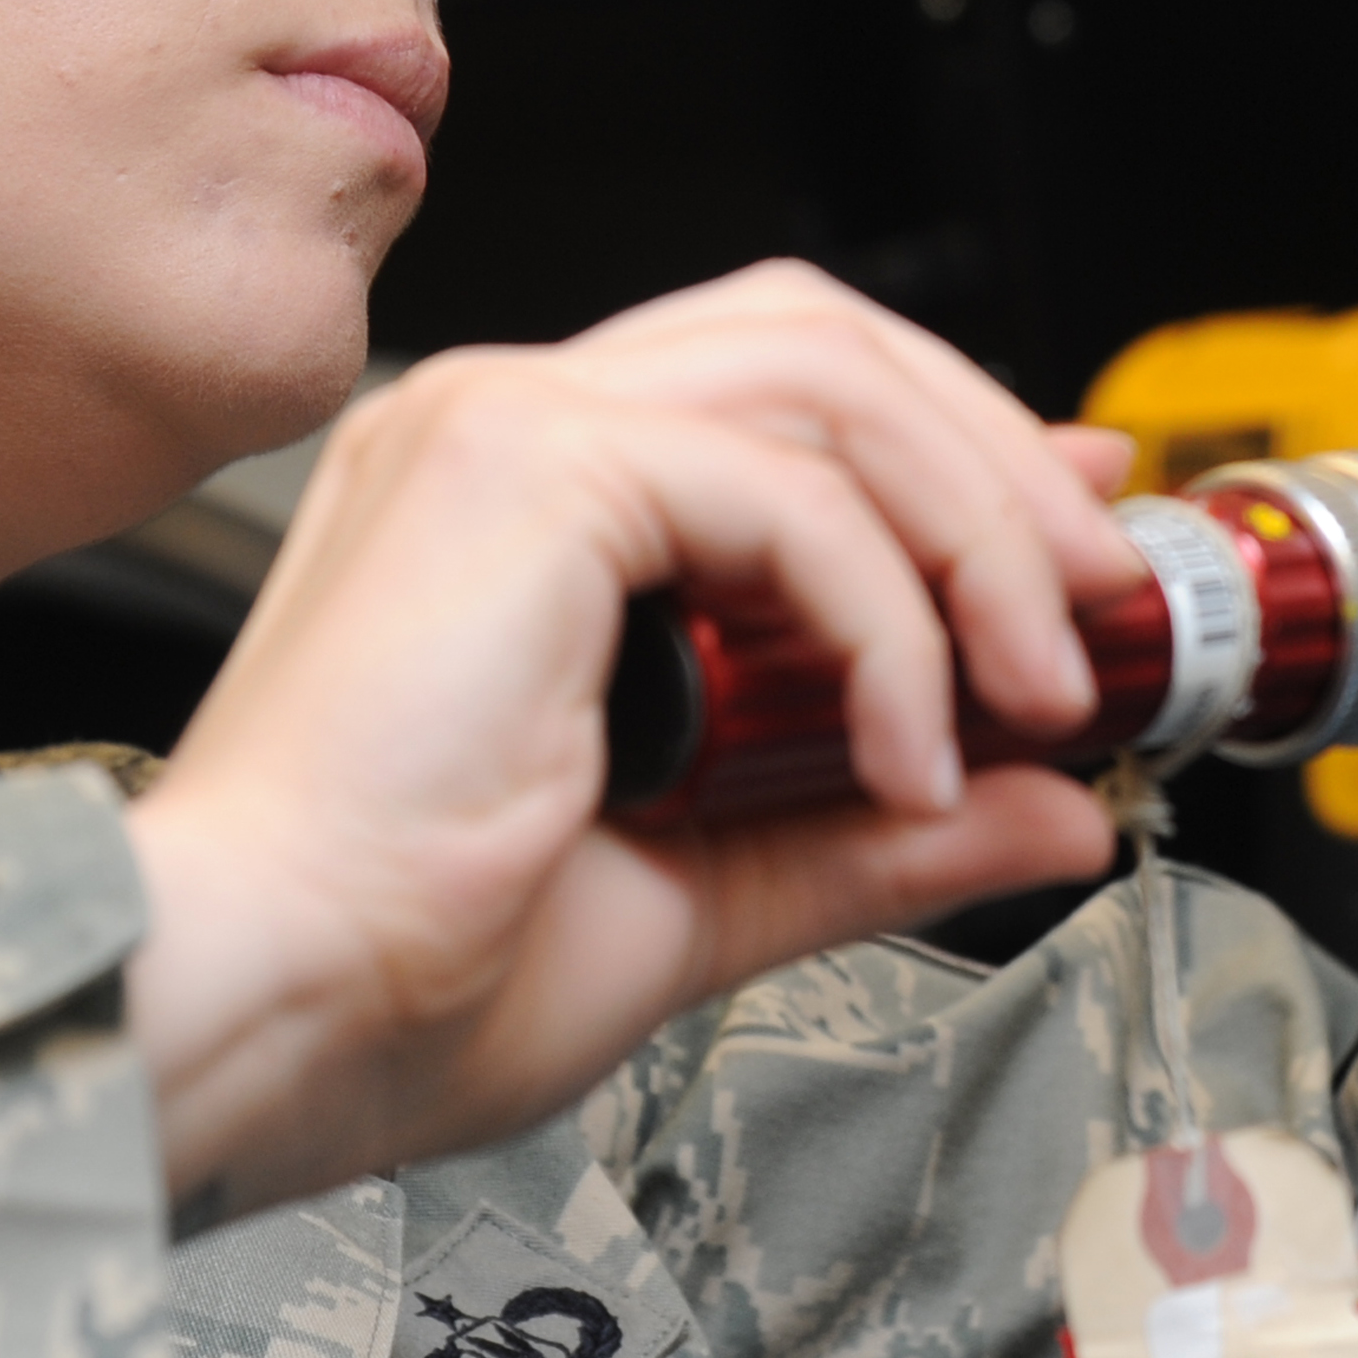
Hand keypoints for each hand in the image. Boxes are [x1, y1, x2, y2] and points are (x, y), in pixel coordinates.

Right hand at [119, 262, 1131, 1217]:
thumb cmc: (391, 973)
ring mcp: (503, 428)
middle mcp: (502, 431)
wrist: (258, 1014)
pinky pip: (786, 493)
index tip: (1074, 539)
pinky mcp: (524, 467)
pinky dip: (886, 617)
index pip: (779, 389)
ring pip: (825, 383)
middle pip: (822, 343)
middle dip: (994, 464)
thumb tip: (1054, 806)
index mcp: (515, 508)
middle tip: (1099, 611)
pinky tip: (907, 750)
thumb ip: (876, 831)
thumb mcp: (700, 894)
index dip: (952, 445)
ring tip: (1040, 691)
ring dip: (973, 531)